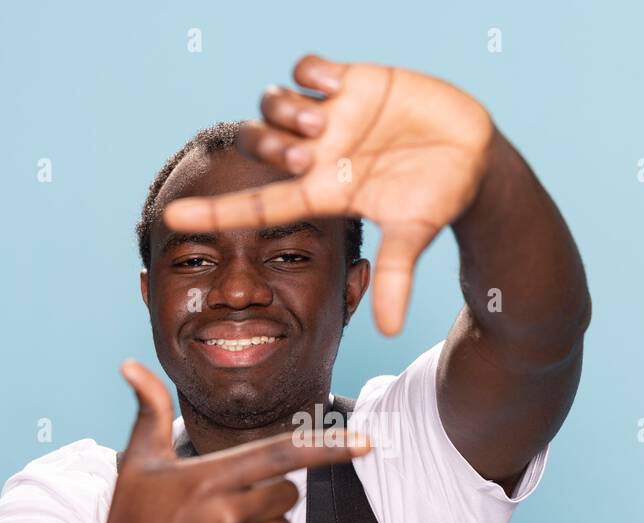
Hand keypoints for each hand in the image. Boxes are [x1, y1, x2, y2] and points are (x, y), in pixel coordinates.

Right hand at [74, 360, 370, 522]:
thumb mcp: (137, 464)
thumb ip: (150, 411)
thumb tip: (132, 366)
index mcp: (208, 478)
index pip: (282, 455)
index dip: (329, 448)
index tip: (368, 442)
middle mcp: (227, 514)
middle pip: (288, 494)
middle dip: (270, 494)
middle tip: (227, 503)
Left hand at [161, 54, 495, 336]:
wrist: (472, 157)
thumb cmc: (439, 199)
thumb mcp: (413, 235)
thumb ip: (396, 278)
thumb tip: (388, 331)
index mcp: (323, 193)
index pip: (258, 205)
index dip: (215, 212)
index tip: (171, 217)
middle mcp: (318, 156)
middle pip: (259, 146)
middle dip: (270, 148)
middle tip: (307, 154)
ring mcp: (332, 119)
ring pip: (274, 104)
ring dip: (285, 111)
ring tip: (322, 123)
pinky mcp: (353, 84)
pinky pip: (308, 70)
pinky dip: (309, 73)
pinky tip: (333, 85)